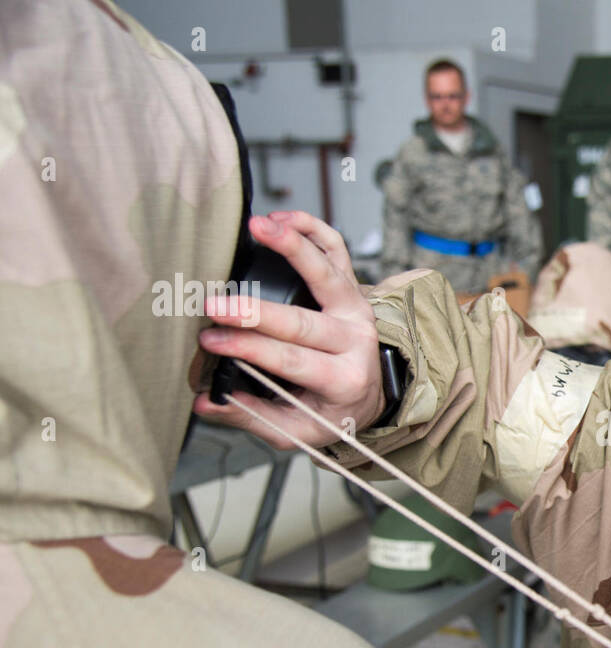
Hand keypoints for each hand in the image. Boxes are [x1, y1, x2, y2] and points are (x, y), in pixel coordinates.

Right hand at [194, 211, 385, 448]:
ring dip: (293, 247)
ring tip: (258, 227)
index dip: (250, 350)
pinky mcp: (352, 289)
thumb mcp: (296, 430)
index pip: (293, 362)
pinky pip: (338, 251)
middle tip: (213, 305)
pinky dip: (314, 229)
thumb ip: (251, 416)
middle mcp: (356, 342)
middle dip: (256, 312)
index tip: (209, 342)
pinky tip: (284, 218)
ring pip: (329, 273)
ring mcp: (356, 311)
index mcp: (343, 381)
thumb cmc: (327, 411)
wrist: (368, 394)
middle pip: (304, 323)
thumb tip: (205, 403)